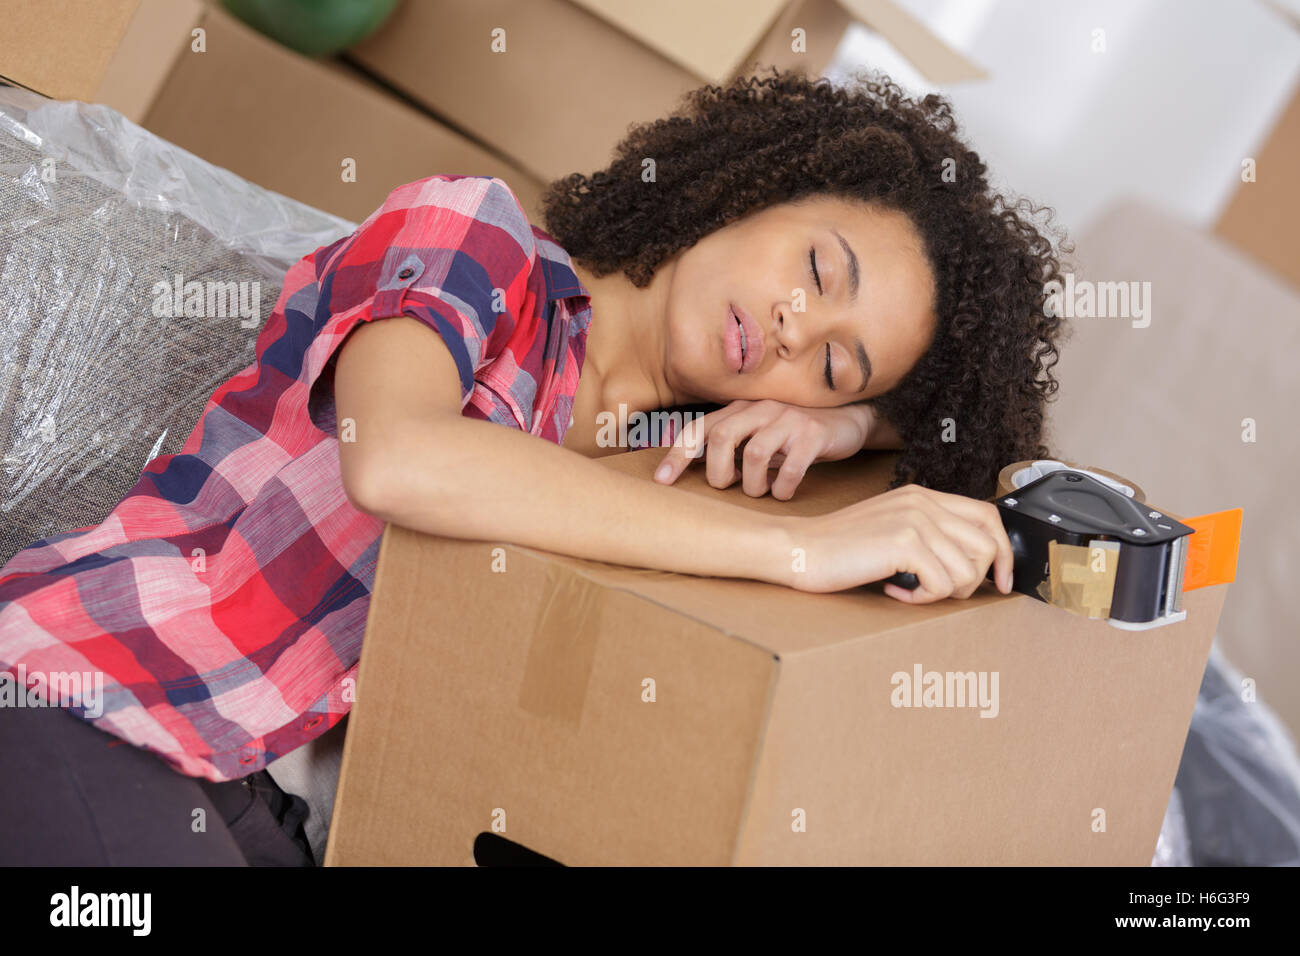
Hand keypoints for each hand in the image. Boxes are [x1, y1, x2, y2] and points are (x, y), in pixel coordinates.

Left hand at [653, 399, 874, 499]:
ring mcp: (788, 420)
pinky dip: (783, 487)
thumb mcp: (757, 434)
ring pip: (754, 455)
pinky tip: (784, 492)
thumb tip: (689, 467)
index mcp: (741, 410)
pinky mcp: (814, 435)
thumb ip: (729, 444)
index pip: (699, 429)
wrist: (847, 420)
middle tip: (730, 486)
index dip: (677, 455)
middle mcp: (761, 409)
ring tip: (761, 490)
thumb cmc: (793, 433)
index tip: (661, 482)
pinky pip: (791, 467)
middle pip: (721, 439)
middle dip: (718, 472)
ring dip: (753, 484)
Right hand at [776, 483, 1014, 601]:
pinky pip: (942, 585)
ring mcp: (915, 520)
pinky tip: (895, 591)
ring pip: (968, 571)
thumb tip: (969, 565)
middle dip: (975, 580)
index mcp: (922, 495)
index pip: (988, 517)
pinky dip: (922, 599)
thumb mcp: (889, 528)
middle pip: (988, 545)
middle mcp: (924, 502)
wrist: (798, 549)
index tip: (1001, 581)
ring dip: (943, 593)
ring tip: (911, 590)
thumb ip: (925, 534)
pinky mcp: (904, 542)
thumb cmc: (837, 548)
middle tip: (945, 594)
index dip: (1003, 552)